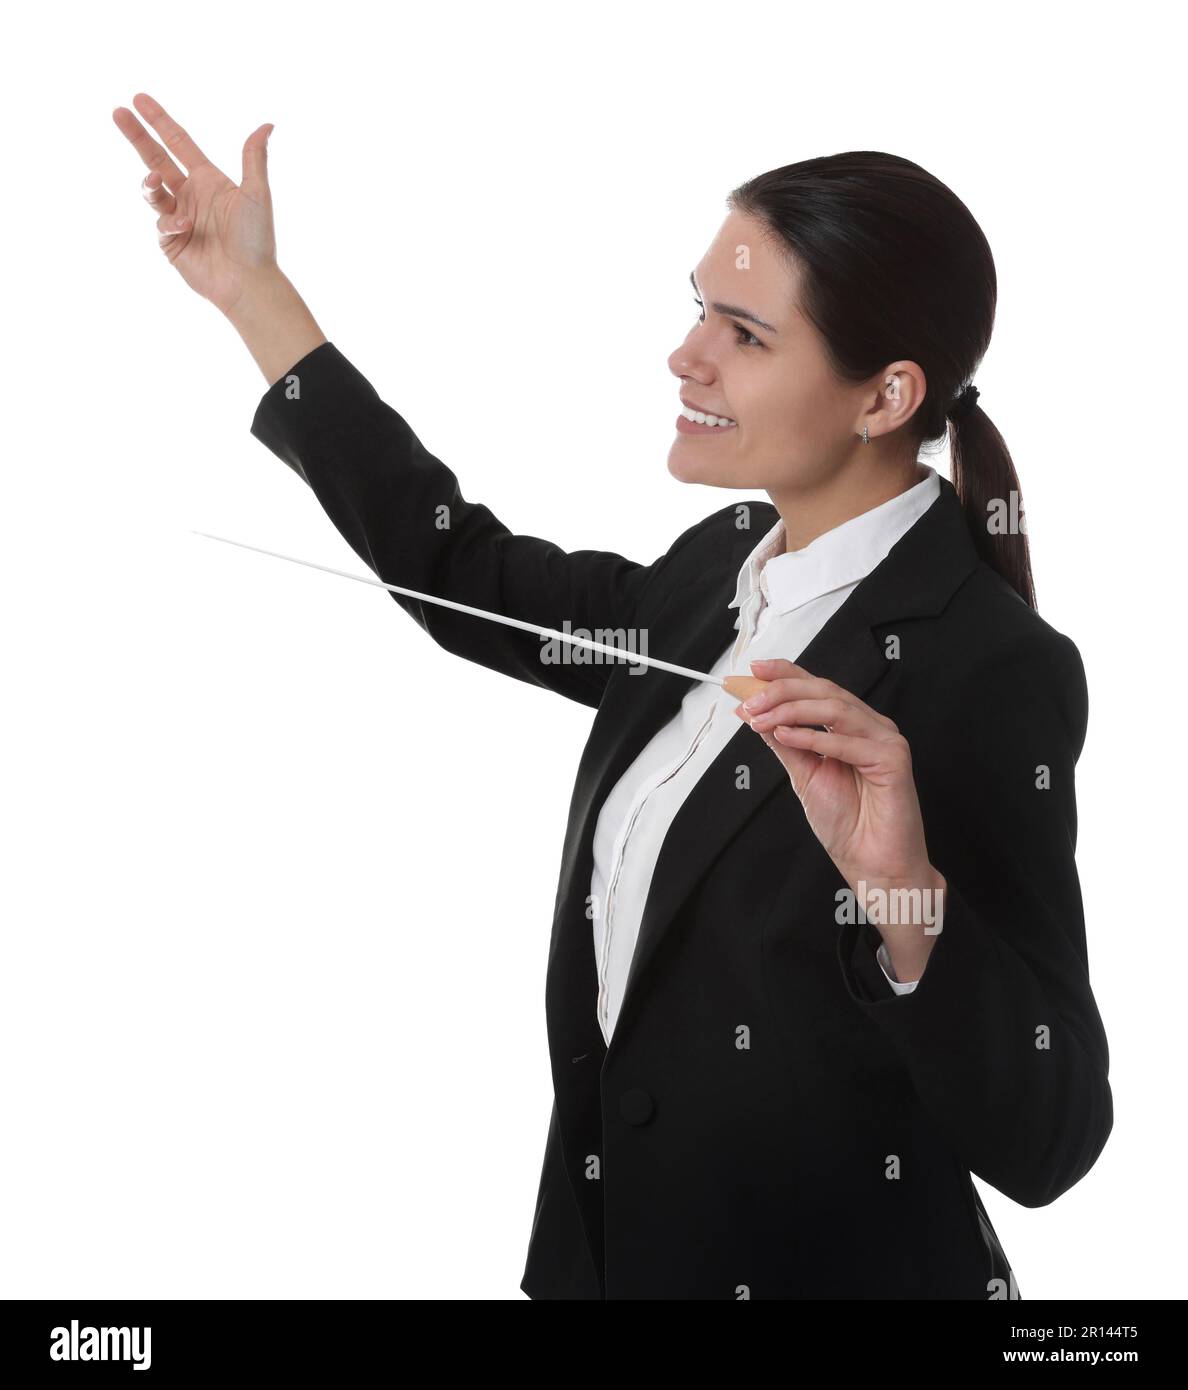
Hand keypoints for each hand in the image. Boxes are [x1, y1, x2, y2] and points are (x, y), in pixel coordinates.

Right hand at [112, 93, 277, 314]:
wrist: (249, 282)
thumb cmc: (257, 240)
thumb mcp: (257, 194)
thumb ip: (253, 158)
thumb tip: (267, 125)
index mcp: (208, 180)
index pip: (178, 143)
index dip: (160, 121)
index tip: (138, 99)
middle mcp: (191, 195)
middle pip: (155, 158)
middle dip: (137, 136)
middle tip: (117, 112)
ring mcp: (179, 218)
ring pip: (152, 192)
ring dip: (149, 184)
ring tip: (155, 182)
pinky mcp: (171, 242)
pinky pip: (161, 223)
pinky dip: (170, 221)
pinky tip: (186, 227)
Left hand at [735, 657, 943, 973]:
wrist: (870, 863)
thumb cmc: (846, 823)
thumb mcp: (803, 775)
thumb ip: (784, 742)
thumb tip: (753, 713)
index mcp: (849, 726)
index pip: (816, 687)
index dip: (786, 673)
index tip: (753, 669)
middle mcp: (869, 726)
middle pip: (824, 690)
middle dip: (781, 691)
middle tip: (749, 701)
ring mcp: (885, 739)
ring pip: (835, 708)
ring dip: (791, 710)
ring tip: (761, 720)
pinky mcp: (894, 758)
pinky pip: (848, 741)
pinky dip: (814, 737)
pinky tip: (787, 736)